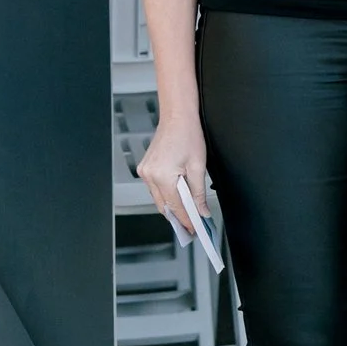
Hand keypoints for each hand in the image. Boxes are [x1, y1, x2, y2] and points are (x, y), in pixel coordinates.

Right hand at [139, 115, 211, 236]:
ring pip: (159, 198)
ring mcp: (145, 171)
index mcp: (162, 176)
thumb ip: (198, 193)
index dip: (186, 220)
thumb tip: (201, 210)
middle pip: (164, 205)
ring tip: (188, 212)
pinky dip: (166, 194)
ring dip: (172, 205)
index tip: (194, 229)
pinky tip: (177, 196)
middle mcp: (150, 175)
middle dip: (178, 216)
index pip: (175, 207)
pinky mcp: (145, 167)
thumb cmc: (187, 135)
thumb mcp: (198, 166)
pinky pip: (155, 188)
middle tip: (192, 225)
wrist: (177, 116)